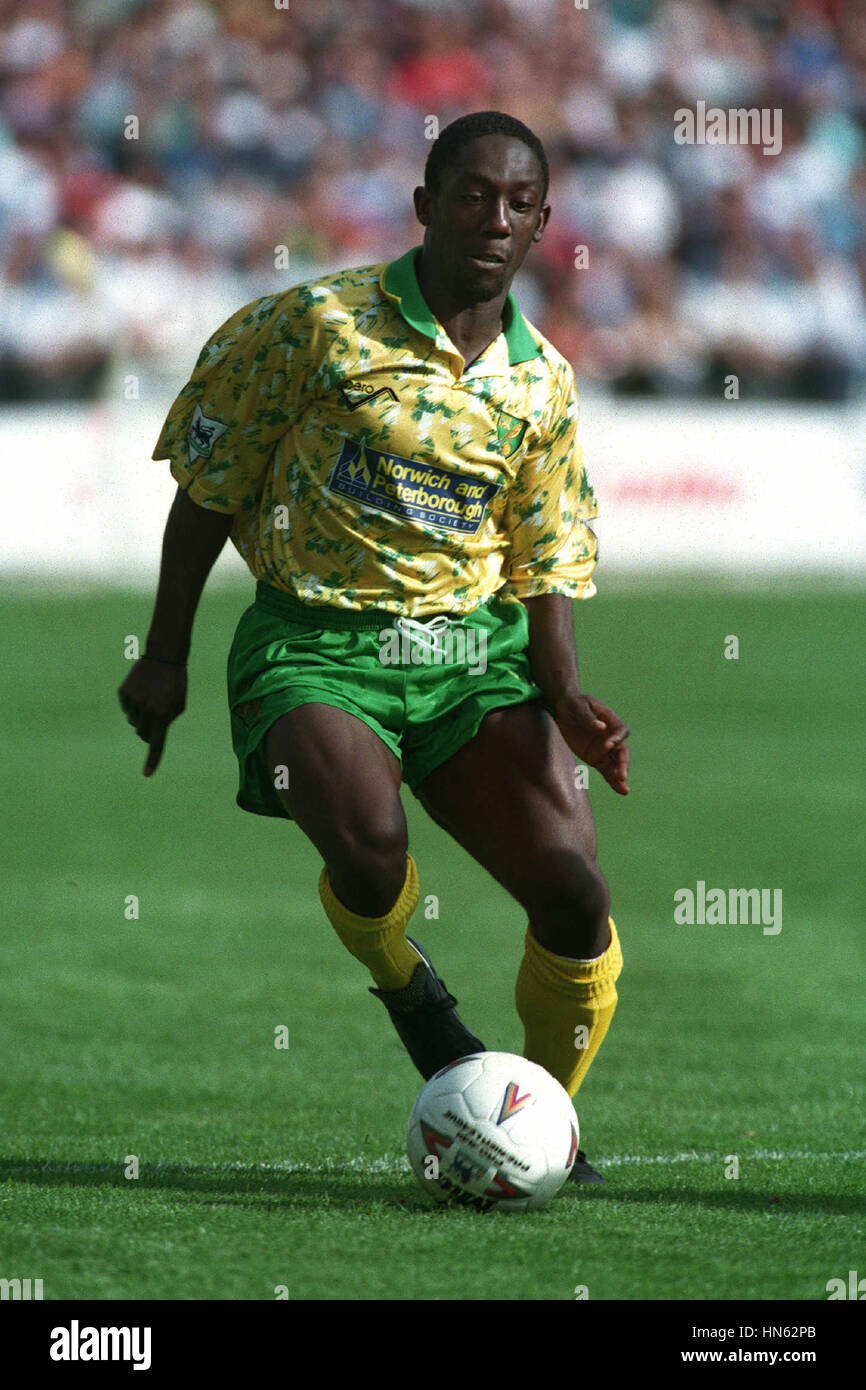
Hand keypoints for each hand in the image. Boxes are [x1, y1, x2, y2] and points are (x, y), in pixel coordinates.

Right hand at [118, 658, 187, 776]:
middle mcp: (147, 709)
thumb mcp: (179, 704)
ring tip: (151, 698)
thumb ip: (167, 721)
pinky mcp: (123, 692)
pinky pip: (126, 709)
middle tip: (156, 716)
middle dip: (149, 731)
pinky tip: (141, 691)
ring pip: (133, 722)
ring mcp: (133, 701)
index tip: (147, 774)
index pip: (157, 743)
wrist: (163, 656)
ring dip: (141, 716)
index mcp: (163, 714)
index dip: (153, 760)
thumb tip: (150, 735)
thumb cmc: (175, 683)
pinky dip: (133, 705)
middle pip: (143, 734)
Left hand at [552, 691, 629, 795]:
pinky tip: (620, 790)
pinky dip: (612, 780)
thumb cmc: (573, 703)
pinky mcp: (596, 758)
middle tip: (621, 775)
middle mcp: (610, 735)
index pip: (621, 731)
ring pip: (615, 764)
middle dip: (622, 763)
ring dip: (620, 776)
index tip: (608, 745)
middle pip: (622, 750)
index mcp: (610, 720)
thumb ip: (588, 717)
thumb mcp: (578, 706)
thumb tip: (601, 727)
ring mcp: (604, 748)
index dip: (617, 739)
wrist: (563, 708)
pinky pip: (606, 770)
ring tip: (624, 790)